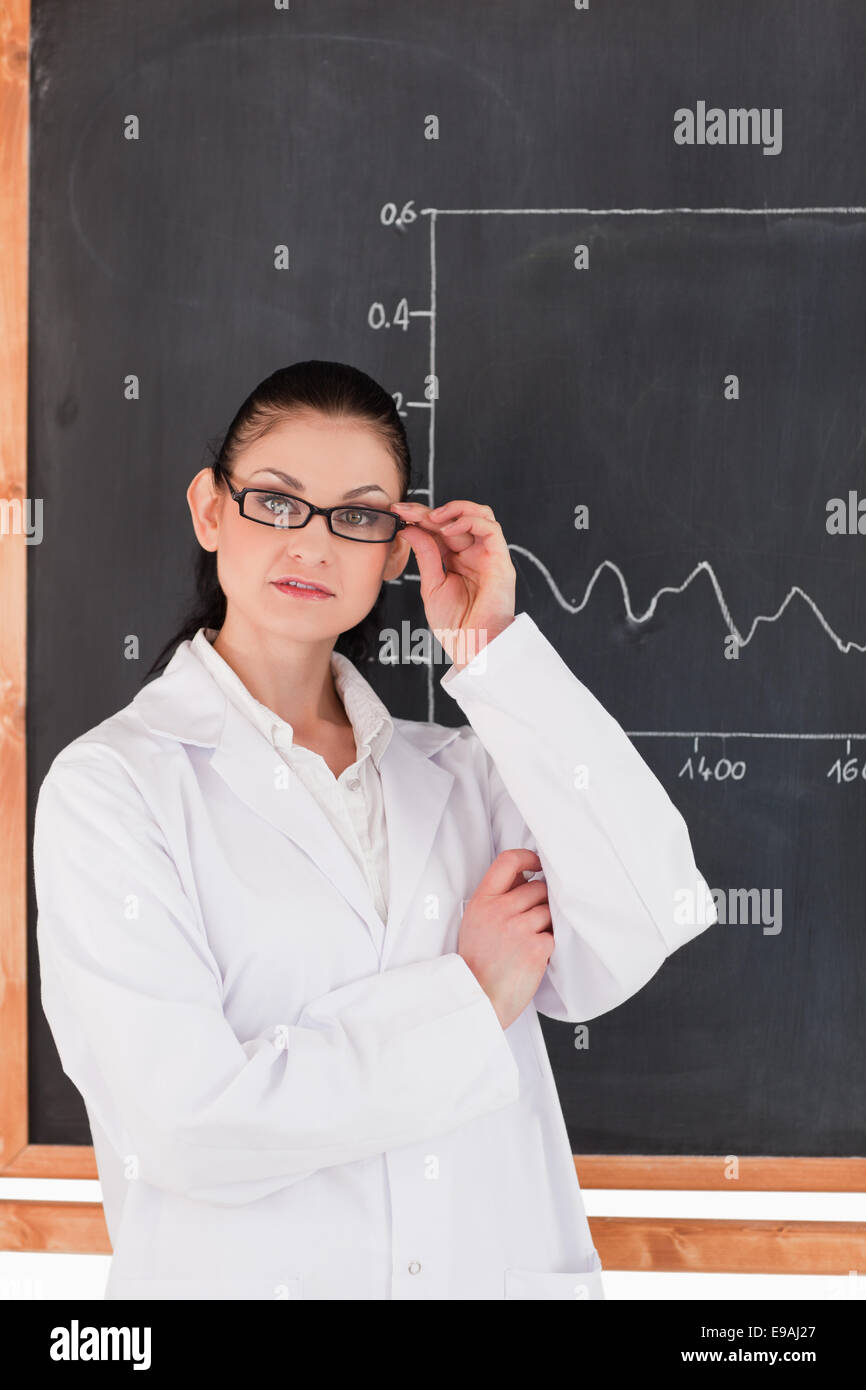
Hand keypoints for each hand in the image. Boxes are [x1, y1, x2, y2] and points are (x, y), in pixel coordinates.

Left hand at [390, 498, 516, 670]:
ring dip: (454, 509)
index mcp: (457, 559)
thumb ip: (425, 555)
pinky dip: (469, 521)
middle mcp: (474, 553)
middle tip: (405, 510)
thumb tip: (409, 528)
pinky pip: (491, 528)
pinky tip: (447, 530)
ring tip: (431, 518)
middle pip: (455, 518)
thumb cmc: (455, 625)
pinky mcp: (500, 560)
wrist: (471, 647)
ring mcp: (488, 555)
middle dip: (428, 511)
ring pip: (479, 514)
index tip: (396, 512)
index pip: (439, 529)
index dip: (419, 517)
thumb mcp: (431, 585)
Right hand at [457, 848, 553, 1029]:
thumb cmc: (478, 966)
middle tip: (534, 922)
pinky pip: (554, 935)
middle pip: (538, 887)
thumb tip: (526, 877)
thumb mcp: (476, 923)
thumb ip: (496, 900)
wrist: (478, 1000)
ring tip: (532, 942)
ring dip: (548, 925)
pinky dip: (549, 946)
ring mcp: (518, 928)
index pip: (507, 861)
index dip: (528, 857)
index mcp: (482, 902)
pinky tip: (535, 957)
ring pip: (549, 911)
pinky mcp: (536, 947)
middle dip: (542, 902)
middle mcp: (499, 910)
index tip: (538, 863)